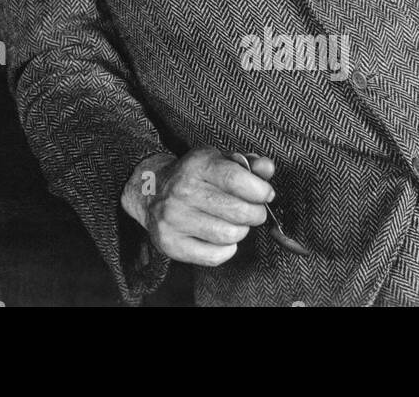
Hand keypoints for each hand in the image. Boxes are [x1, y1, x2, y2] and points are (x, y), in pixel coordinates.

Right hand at [121, 149, 275, 265]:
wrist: (151, 190)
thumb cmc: (194, 177)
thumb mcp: (218, 162)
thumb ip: (247, 165)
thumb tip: (267, 168)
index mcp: (196, 165)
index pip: (236, 179)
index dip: (260, 190)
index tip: (266, 194)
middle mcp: (182, 190)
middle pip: (238, 211)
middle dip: (256, 213)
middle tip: (253, 211)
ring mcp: (173, 218)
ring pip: (229, 235)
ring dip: (241, 231)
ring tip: (235, 223)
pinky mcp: (170, 242)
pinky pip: (215, 256)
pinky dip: (227, 250)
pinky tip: (222, 238)